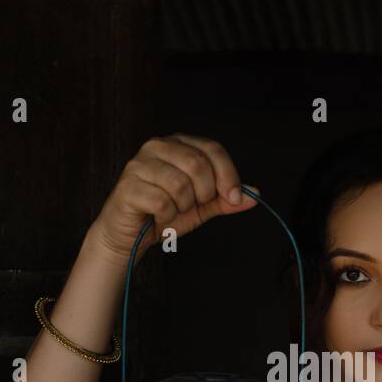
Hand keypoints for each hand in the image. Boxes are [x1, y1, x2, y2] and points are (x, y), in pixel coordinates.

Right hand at [87, 133, 258, 263]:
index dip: (228, 175)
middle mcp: (157, 147)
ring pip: (179, 184)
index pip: (212, 149)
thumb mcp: (201, 206)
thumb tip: (254, 195)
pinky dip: (166, 216)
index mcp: (178, 144)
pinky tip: (159, 217)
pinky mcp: (127, 186)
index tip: (233, 198)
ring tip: (172, 211)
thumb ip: (225, 199)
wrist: (128, 237)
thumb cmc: (163, 215)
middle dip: (204, 193)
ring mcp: (139, 164)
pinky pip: (161, 201)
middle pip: (197, 163)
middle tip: (194, 206)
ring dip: (183, 206)